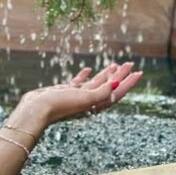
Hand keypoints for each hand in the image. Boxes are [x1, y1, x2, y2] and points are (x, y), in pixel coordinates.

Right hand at [14, 62, 142, 129]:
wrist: (37, 109)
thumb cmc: (60, 105)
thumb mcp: (84, 99)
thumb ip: (101, 92)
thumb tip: (117, 86)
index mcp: (95, 104)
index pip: (116, 92)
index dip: (128, 82)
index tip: (138, 72)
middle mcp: (88, 101)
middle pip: (109, 87)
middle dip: (120, 76)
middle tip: (129, 64)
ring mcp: (77, 96)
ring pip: (96, 84)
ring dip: (106, 74)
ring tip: (114, 65)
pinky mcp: (65, 92)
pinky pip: (79, 82)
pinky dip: (85, 76)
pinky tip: (88, 69)